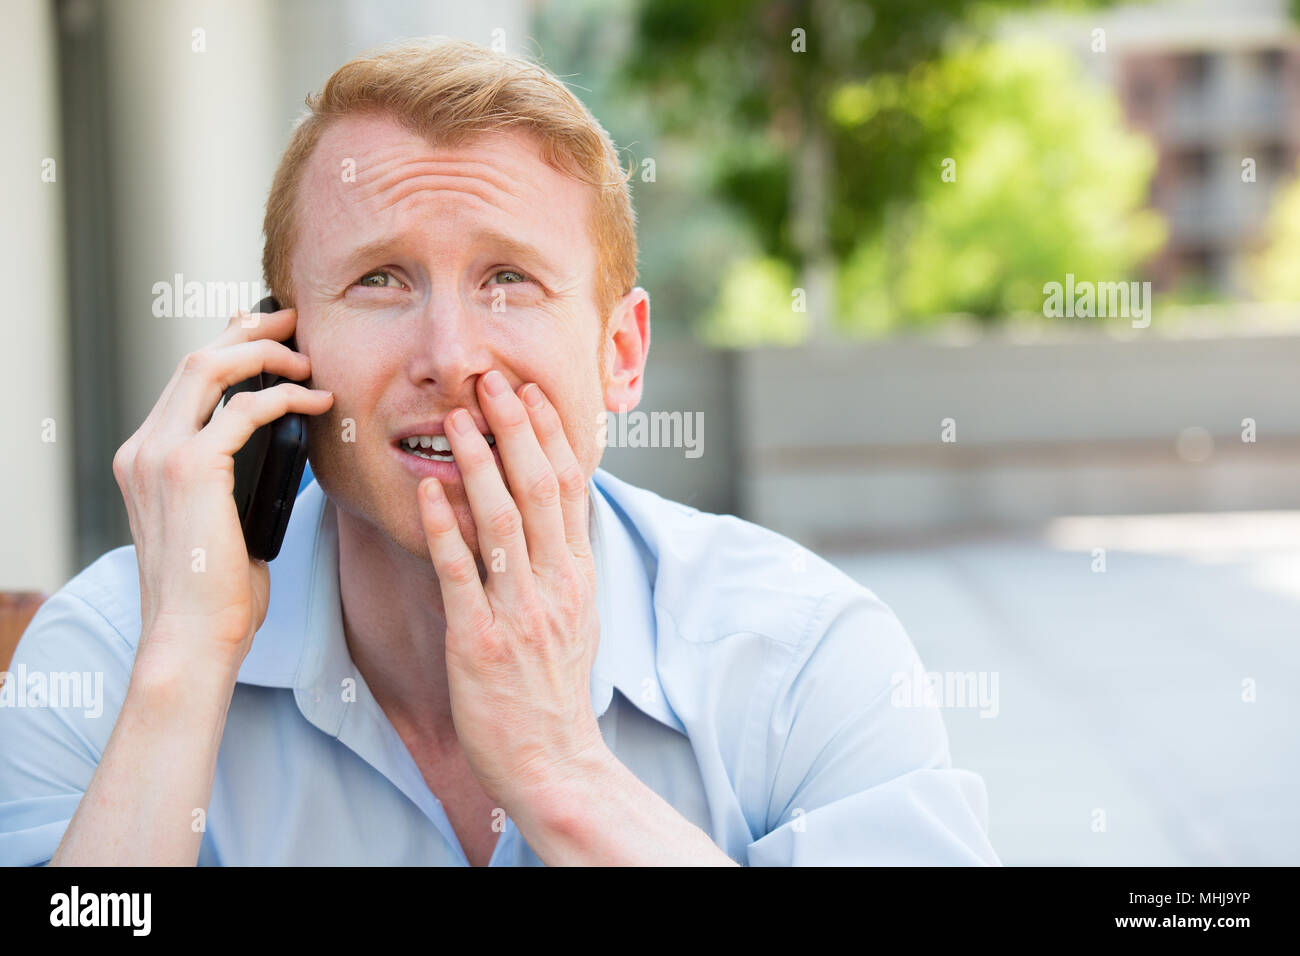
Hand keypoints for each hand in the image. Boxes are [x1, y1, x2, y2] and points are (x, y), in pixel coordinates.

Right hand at [112, 307, 333, 671]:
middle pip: (195, 361)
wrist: (192, 639)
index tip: (270, 336)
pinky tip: (318, 401)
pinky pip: (244, 409)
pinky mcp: (191, 469)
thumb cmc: (216, 595)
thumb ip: (232, 482)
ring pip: (211, 368)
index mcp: (145, 460)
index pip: (185, 383)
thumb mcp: (220, 524)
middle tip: (293, 320)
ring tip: (310, 359)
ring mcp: (159, 455)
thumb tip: (278, 453)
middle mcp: (143, 449)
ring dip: (267, 354)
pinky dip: (286, 396)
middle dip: (248, 332)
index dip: (228, 348)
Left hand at [417, 370, 604, 811]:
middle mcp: (555, 584)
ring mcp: (520, 612)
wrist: (553, 760)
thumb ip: (563, 561)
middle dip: (516, 429)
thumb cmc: (554, 689)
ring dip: (480, 463)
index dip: (549, 435)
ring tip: (459, 416)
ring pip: (504, 520)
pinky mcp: (480, 641)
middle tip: (492, 380)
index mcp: (578, 574)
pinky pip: (461, 574)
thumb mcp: (576, 616)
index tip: (529, 392)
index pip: (570, 487)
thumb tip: (553, 511)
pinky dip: (445, 528)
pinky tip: (429, 490)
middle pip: (540, 489)